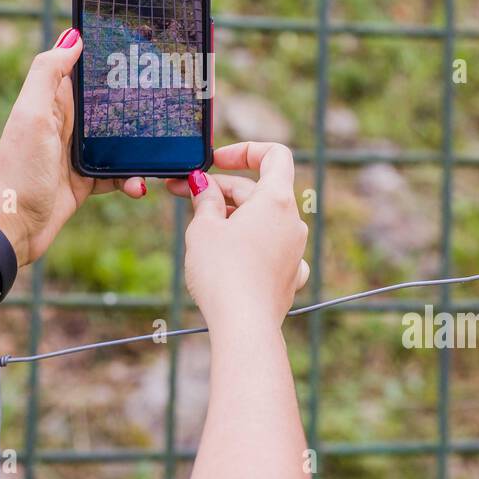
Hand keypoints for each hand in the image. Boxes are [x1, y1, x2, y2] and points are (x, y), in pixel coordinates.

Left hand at [0, 28, 145, 266]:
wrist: (11, 228)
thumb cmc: (18, 170)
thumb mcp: (31, 115)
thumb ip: (48, 73)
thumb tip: (73, 35)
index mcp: (52, 102)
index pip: (84, 71)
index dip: (110, 58)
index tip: (143, 46)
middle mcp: (65, 124)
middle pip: (108, 105)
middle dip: (136, 101)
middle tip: (169, 97)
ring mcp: (76, 154)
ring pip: (119, 141)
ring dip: (140, 147)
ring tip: (160, 152)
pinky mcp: (85, 182)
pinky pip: (118, 175)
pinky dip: (132, 179)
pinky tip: (139, 185)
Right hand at [166, 141, 308, 331]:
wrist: (244, 327)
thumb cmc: (223, 273)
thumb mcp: (204, 228)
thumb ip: (206, 200)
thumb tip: (205, 186)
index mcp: (277, 200)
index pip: (275, 155)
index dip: (244, 151)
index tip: (215, 161)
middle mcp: (293, 222)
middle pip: (259, 191)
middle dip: (222, 189)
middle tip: (184, 194)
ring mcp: (294, 250)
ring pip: (262, 221)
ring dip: (233, 217)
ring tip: (199, 228)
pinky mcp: (288, 276)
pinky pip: (269, 249)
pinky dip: (248, 245)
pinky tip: (228, 256)